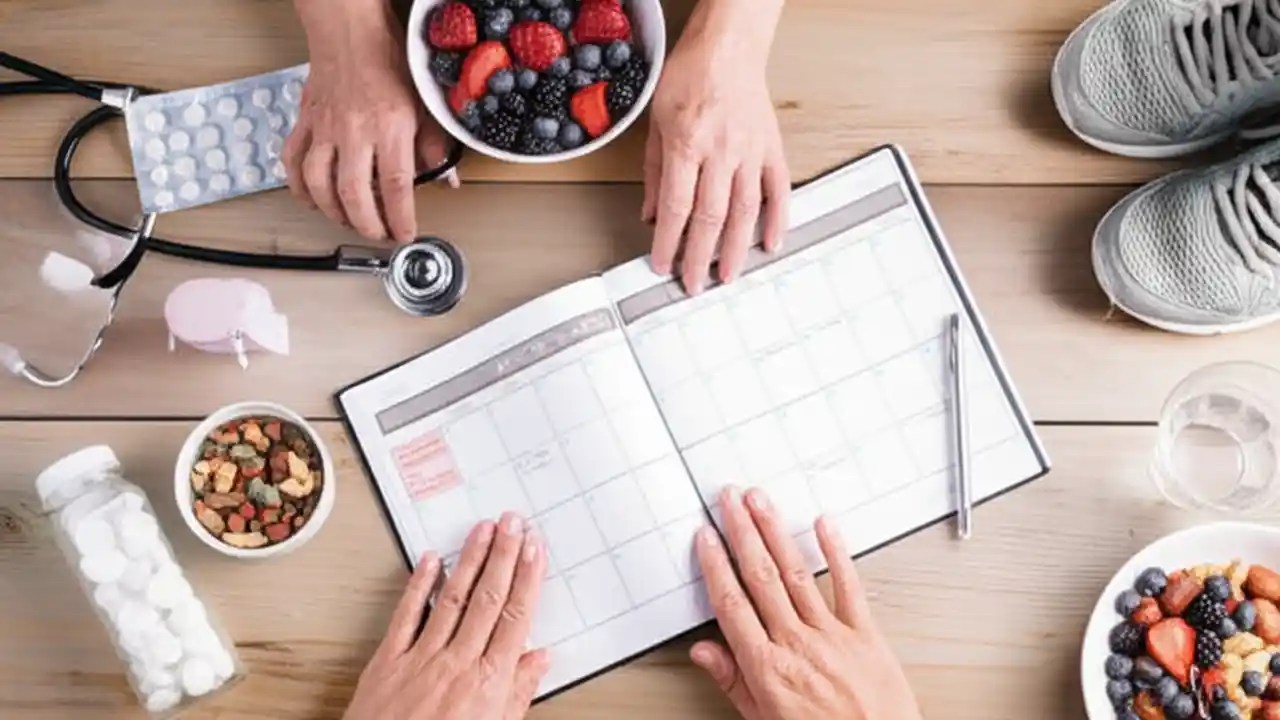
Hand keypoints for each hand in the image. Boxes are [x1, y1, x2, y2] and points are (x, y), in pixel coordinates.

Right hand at [285, 0, 456, 243]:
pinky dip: (299, 188)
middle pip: (353, 193)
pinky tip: (313, 199)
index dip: (400, 218)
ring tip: (349, 220)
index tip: (404, 234)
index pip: (396, 186)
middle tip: (379, 234)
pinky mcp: (304, 124)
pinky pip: (293, 163)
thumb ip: (435, 147)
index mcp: (389, 127)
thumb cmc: (388, 64)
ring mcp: (324, 130)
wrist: (350, 34)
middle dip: (367, 224)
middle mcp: (354, 132)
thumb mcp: (424, 106)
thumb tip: (446, 179)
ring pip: (318, 184)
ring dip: (333, 211)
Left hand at [344, 514, 548, 719]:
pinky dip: (418, 584)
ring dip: (470, 559)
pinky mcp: (388, 662)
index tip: (536, 550)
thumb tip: (538, 660)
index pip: (516, 618)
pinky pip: (406, 615)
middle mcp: (457, 664)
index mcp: (488, 683)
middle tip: (514, 522)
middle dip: (504, 555)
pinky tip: (430, 559)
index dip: (528, 578)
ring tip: (483, 529)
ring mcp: (421, 659)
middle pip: (489, 599)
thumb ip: (517, 695)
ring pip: (452, 598)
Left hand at [643, 0, 789, 294]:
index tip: (661, 264)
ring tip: (727, 275)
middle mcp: (721, 151)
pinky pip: (778, 190)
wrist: (728, 47)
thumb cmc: (691, 76)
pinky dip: (777, 219)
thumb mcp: (656, 121)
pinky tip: (770, 244)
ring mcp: (750, 152)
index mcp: (687, 144)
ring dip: (735, 248)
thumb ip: (655, 171)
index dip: (668, 242)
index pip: (677, 206)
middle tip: (693, 284)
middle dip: (699, 256)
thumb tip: (651, 214)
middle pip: (709, 216)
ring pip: (744, 210)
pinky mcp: (771, 148)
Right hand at [692, 487, 921, 719]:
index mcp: (767, 667)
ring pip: (796, 573)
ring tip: (761, 502)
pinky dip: (837, 553)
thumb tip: (704, 652)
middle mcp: (797, 644)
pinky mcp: (866, 635)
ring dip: (775, 532)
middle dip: (742, 531)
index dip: (716, 566)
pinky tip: (824, 525)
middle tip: (729, 500)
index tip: (706, 538)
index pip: (732, 604)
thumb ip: (734, 682)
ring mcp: (832, 635)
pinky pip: (849, 587)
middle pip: (760, 576)